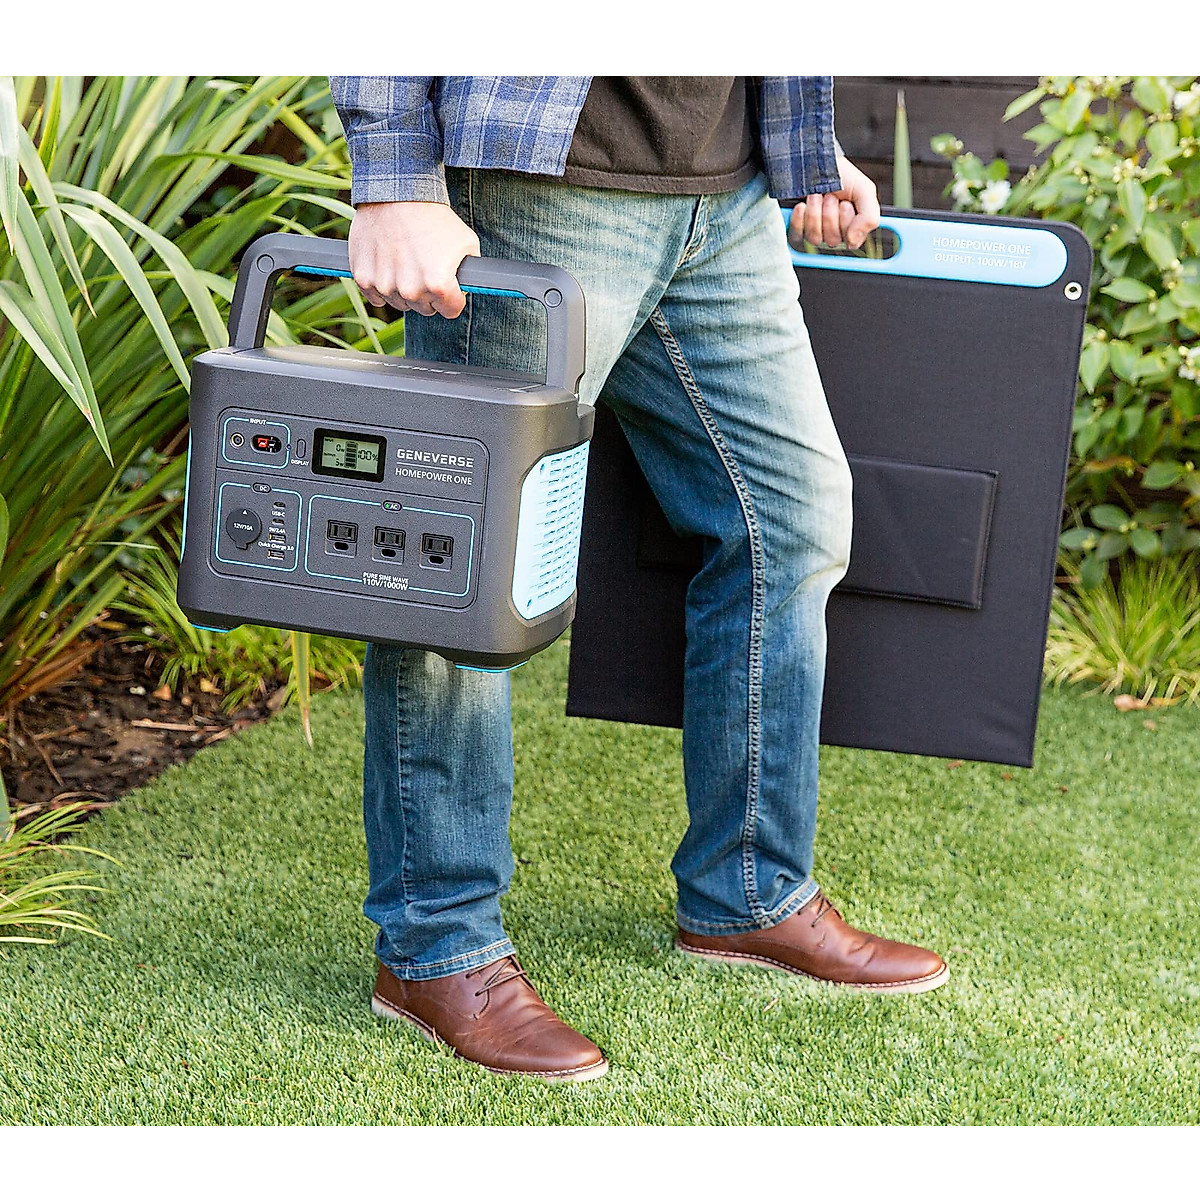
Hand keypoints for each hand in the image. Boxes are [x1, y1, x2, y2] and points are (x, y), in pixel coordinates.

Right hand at [348, 201, 480, 317]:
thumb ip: (468, 273)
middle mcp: (411, 291)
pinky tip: (388, 263)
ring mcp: (385, 286)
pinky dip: (382, 284)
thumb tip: (466, 289)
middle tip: (425, 265)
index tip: (448, 284)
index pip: (451, 310)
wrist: (395, 192)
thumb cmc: (433, 216)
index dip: (453, 296)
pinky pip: (376, 297)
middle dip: (428, 292)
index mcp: (438, 285)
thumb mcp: (466, 242)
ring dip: (404, 289)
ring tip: (406, 259)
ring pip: (401, 304)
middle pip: (425, 309)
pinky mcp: (364, 279)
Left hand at [790, 155, 880, 249]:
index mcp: (852, 227)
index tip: (845, 204)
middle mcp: (834, 232)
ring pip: (815, 238)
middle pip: (832, 240)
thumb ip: (869, 218)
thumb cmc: (842, 175)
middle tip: (831, 196)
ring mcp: (814, 231)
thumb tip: (853, 242)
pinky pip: (797, 235)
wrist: (817, 160)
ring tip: (817, 195)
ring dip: (816, 213)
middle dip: (831, 214)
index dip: (846, 222)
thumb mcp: (865, 191)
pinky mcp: (797, 227)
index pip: (851, 242)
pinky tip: (802, 205)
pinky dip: (800, 218)